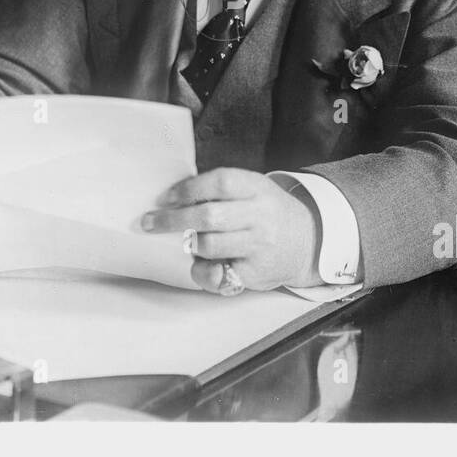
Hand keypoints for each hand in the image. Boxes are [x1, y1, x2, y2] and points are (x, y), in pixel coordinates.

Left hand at [140, 168, 321, 292]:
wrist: (308, 240)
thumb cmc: (266, 212)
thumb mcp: (253, 189)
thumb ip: (220, 190)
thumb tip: (171, 196)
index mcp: (257, 188)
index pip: (219, 182)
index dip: (188, 189)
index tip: (164, 198)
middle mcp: (260, 216)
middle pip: (209, 216)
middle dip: (172, 220)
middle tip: (148, 222)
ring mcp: (259, 245)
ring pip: (209, 246)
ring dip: (190, 244)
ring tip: (189, 242)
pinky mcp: (255, 272)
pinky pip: (216, 273)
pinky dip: (201, 270)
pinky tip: (202, 264)